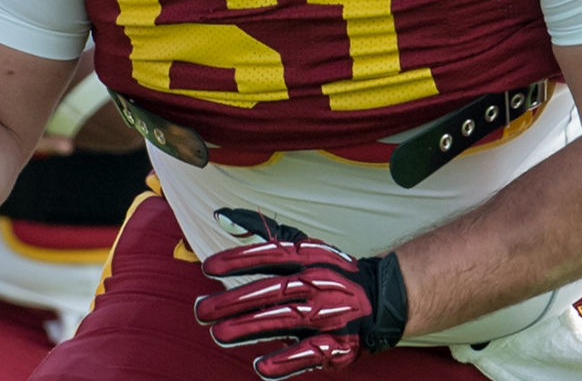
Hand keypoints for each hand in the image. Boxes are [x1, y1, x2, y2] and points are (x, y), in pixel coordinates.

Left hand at [193, 209, 408, 378]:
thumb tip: (222, 216)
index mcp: (307, 257)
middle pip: (271, 290)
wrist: (380, 299)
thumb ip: (262, 234)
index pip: (269, 255)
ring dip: (250, 328)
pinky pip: (309, 353)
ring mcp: (326, 314)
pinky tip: (261, 366)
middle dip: (234, 301)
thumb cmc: (329, 272)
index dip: (238, 260)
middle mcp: (316, 283)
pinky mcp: (336, 344)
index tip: (208, 267)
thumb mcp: (301, 246)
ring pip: (284, 320)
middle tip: (202, 310)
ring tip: (219, 335)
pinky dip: (286, 361)